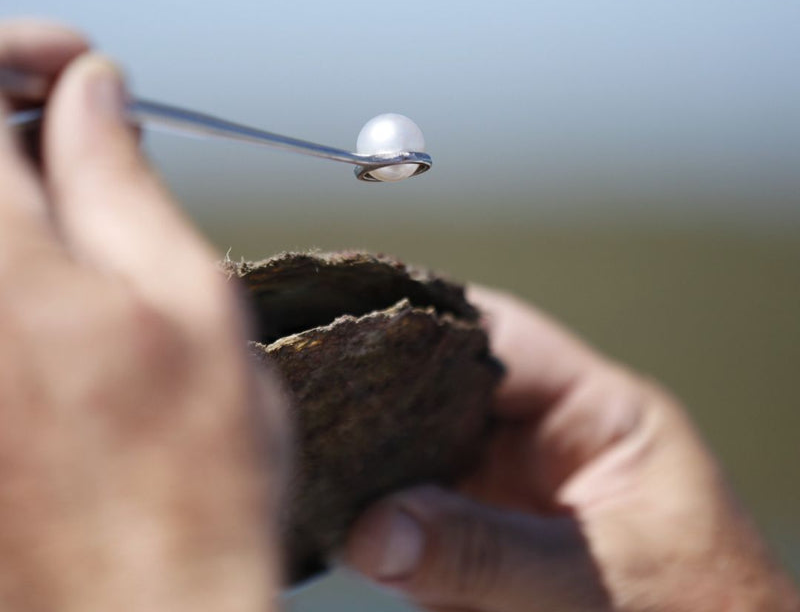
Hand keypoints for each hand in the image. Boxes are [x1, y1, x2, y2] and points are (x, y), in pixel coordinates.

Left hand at [0, 20, 285, 610]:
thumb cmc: (191, 472)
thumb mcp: (191, 302)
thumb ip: (124, 180)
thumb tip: (95, 90)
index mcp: (1, 270)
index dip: (19, 51)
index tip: (80, 64)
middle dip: (13, 104)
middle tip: (88, 118)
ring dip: (14, 174)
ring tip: (81, 189)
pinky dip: (11, 233)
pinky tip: (52, 252)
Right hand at [346, 286, 799, 610]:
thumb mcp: (595, 584)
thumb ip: (485, 553)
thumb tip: (367, 530)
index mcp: (598, 411)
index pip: (500, 337)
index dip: (425, 321)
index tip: (351, 319)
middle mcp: (547, 440)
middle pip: (450, 386)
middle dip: (384, 385)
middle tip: (310, 383)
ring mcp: (512, 491)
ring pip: (426, 446)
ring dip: (373, 448)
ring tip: (304, 436)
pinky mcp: (486, 541)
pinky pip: (418, 510)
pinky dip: (377, 508)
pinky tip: (330, 500)